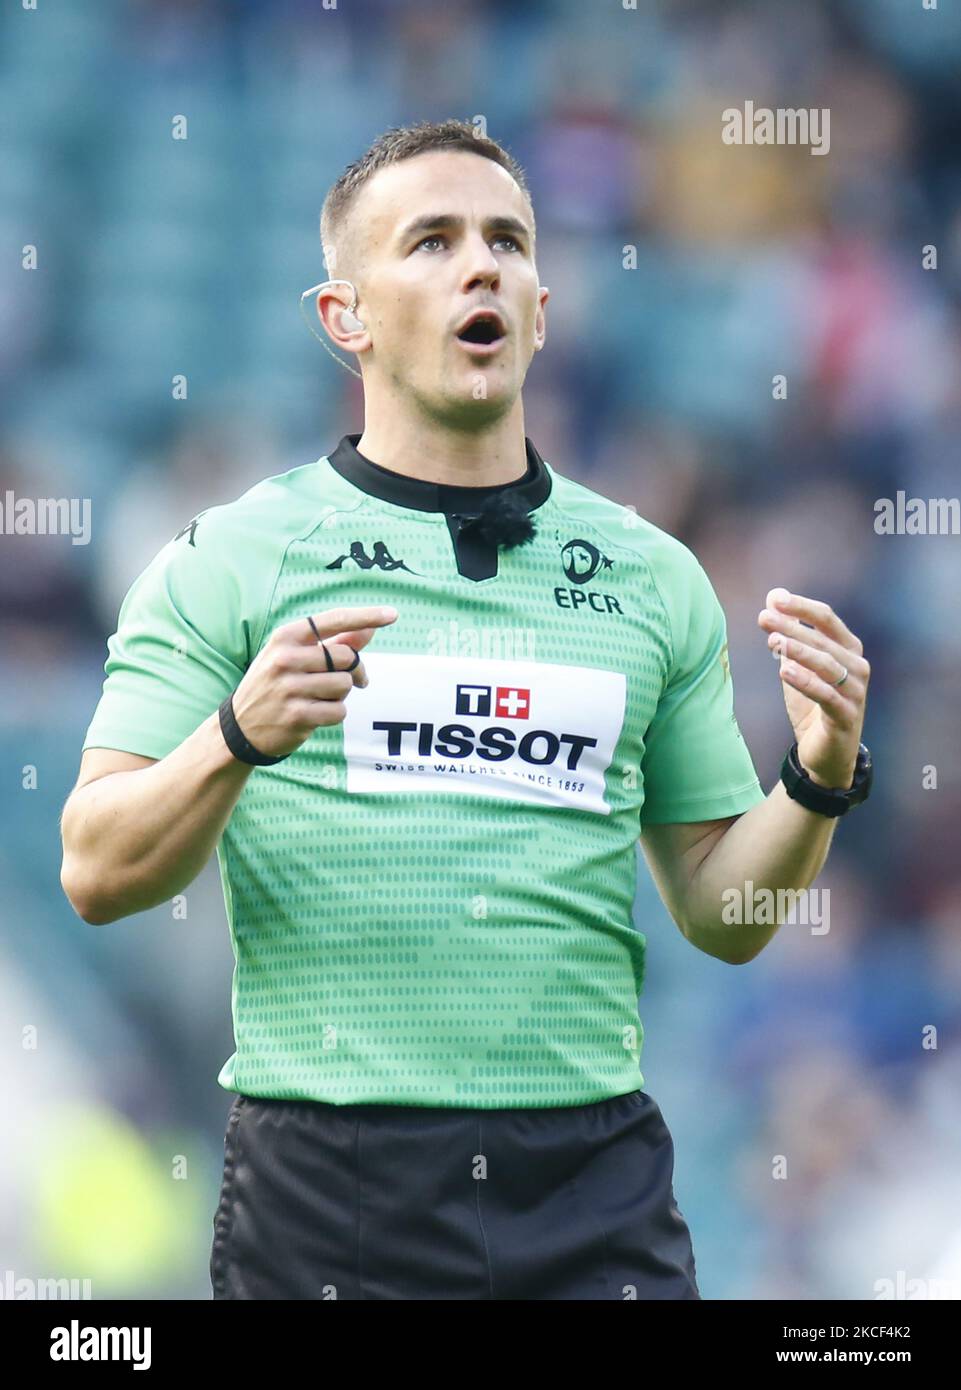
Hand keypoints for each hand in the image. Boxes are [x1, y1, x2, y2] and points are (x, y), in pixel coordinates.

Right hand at [231, 605, 397, 758]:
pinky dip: (334, 714)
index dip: (366, 616)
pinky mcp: (297, 715)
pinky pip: (339, 711)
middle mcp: (286, 658)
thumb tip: (370, 629)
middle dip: (355, 671)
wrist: (240, 727)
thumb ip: (334, 642)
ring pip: (345, 685)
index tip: (392, 613)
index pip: (334, 620)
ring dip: (341, 695)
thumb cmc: (275, 684)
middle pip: (346, 658)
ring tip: (319, 698)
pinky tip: (314, 714)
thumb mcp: (295, 656)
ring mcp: (290, 687)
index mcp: (286, 637)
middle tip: (350, 681)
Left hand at [757, 588, 869, 788]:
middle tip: (764, 618)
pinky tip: (784, 670)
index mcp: (848, 649)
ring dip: (799, 650)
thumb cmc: (812, 705)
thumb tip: (771, 601)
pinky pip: (827, 695)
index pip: (826, 619)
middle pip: (823, 639)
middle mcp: (857, 667)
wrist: (825, 754)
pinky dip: (806, 681)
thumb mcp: (797, 667)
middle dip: (792, 626)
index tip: (773, 599)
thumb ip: (787, 637)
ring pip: (827, 664)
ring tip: (773, 640)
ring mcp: (855, 692)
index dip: (801, 607)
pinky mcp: (846, 716)